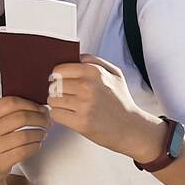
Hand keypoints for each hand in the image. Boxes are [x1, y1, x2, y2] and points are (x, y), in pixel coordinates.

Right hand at [0, 96, 50, 184]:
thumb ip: (10, 110)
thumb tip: (39, 105)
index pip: (11, 102)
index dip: (30, 104)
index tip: (41, 108)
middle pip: (20, 118)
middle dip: (39, 118)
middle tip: (47, 121)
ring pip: (24, 135)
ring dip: (39, 133)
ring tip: (43, 133)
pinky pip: (24, 151)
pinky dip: (35, 146)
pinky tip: (37, 144)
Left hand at [46, 54, 162, 159]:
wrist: (131, 128)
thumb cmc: (121, 101)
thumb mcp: (114, 74)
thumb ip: (94, 61)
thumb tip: (74, 57)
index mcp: (93, 71)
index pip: (59, 69)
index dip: (58, 76)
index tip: (61, 82)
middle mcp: (87, 86)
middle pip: (53, 85)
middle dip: (57, 91)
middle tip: (67, 96)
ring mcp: (83, 104)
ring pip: (52, 100)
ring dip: (58, 104)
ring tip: (70, 107)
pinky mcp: (80, 121)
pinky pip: (56, 114)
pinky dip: (60, 116)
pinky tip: (70, 116)